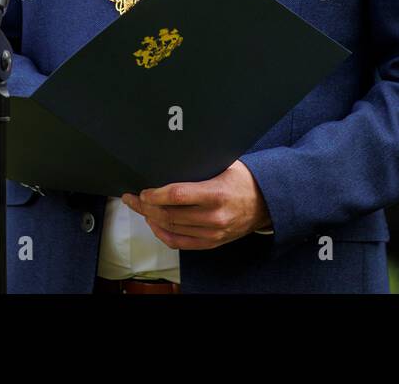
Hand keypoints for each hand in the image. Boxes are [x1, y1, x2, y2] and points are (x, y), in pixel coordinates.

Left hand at [121, 160, 271, 250]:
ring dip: (151, 219)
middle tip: (132, 197)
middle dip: (145, 206)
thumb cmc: (244, 179)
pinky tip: (154, 224)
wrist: (266, 203)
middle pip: (169, 214)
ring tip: (140, 208)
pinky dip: (163, 234)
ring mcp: (212, 233)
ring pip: (171, 229)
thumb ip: (200, 163)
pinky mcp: (211, 242)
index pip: (177, 195)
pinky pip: (180, 243)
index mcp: (216, 193)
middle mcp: (214, 217)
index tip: (143, 190)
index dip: (155, 194)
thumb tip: (172, 154)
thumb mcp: (226, 163)